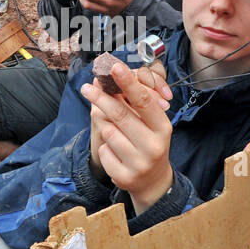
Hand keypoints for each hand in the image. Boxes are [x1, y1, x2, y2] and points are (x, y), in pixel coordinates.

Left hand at [81, 59, 173, 214]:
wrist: (153, 181)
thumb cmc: (149, 143)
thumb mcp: (150, 124)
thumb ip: (134, 103)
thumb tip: (107, 79)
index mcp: (163, 127)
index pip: (144, 101)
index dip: (128, 83)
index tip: (115, 67)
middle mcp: (154, 146)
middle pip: (121, 115)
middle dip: (101, 98)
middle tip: (86, 87)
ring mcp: (140, 163)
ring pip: (109, 132)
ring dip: (106, 128)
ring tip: (114, 132)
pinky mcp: (125, 177)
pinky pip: (104, 152)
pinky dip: (105, 148)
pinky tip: (115, 153)